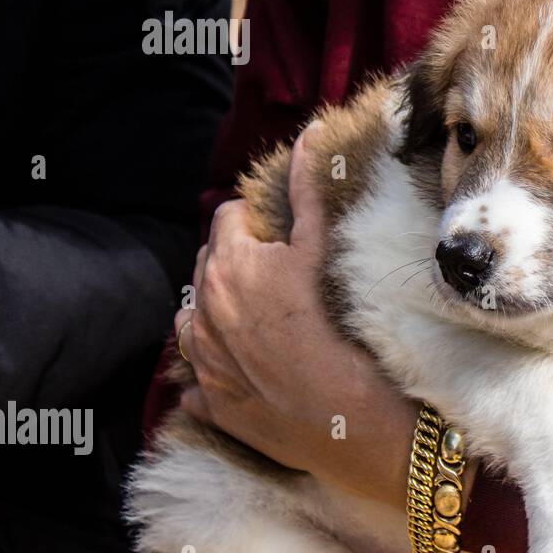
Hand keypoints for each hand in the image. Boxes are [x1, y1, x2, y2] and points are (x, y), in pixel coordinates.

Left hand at [175, 124, 419, 505]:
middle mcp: (202, 310)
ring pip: (196, 320)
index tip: (286, 235)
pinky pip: (201, 376)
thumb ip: (311, 191)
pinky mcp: (212, 405)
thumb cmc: (347, 329)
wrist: (356, 421)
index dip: (260, 221)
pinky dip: (220, 366)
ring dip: (221, 313)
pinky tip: (255, 367)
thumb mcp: (328, 250)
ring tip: (267, 323)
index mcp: (228, 266)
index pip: (229, 217)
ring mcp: (203, 362)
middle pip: (210, 266)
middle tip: (284, 277)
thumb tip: (309, 132)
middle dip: (239, 263)